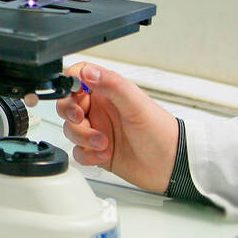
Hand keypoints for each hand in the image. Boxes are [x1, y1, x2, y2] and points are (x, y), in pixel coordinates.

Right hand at [55, 62, 177, 193]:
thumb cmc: (160, 132)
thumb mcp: (136, 105)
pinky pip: (77, 151)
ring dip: (83, 138)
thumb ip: (112, 85)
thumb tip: (88, 72)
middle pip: (67, 105)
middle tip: (82, 120)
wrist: (170, 165)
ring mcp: (96, 129)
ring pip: (70, 129)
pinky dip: (87, 155)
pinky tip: (103, 155)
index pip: (79, 77)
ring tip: (103, 143)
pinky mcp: (95, 150)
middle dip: (71, 115)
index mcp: (108, 92)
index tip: (75, 96)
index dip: (70, 84)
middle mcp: (100, 109)